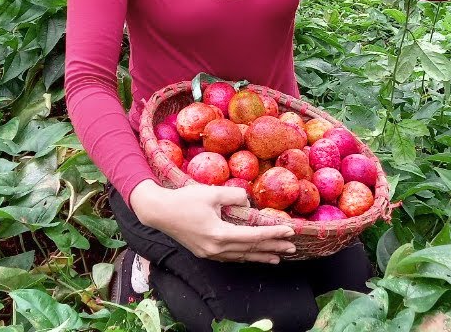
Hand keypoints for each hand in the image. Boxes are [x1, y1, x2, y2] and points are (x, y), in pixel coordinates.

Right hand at [128, 181, 296, 263]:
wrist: (158, 212)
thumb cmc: (184, 200)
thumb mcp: (212, 193)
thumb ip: (235, 196)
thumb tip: (248, 203)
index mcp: (219, 234)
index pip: (254, 236)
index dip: (273, 234)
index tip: (290, 232)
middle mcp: (216, 248)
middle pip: (250, 249)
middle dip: (273, 248)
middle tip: (292, 248)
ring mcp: (209, 253)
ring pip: (241, 256)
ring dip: (261, 256)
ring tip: (278, 258)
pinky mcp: (204, 252)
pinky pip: (231, 257)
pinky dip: (245, 256)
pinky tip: (253, 256)